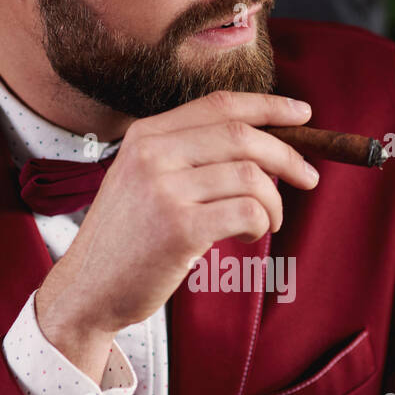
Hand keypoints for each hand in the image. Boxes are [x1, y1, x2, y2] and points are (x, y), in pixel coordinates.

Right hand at [34, 90, 318, 376]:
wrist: (87, 290)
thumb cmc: (126, 240)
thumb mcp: (143, 181)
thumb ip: (189, 157)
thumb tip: (266, 147)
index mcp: (145, 135)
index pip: (220, 105)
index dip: (269, 106)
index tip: (303, 114)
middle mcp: (152, 154)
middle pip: (243, 136)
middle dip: (288, 156)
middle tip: (308, 178)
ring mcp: (164, 190)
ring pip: (253, 177)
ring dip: (274, 202)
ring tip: (266, 222)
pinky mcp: (179, 228)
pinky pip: (247, 212)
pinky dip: (261, 223)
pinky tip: (247, 236)